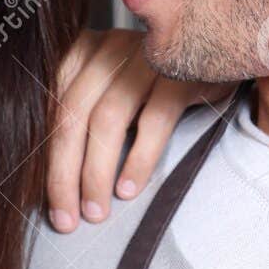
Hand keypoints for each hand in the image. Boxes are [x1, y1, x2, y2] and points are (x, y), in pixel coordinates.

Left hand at [46, 28, 231, 230]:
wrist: (220, 50)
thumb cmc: (160, 81)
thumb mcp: (116, 88)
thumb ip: (85, 115)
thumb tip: (57, 173)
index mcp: (84, 51)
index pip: (52, 111)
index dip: (48, 162)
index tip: (54, 207)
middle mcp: (109, 48)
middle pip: (72, 117)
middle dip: (65, 175)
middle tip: (67, 219)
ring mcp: (144, 57)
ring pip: (107, 120)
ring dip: (97, 174)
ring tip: (97, 211)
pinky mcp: (179, 72)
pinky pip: (153, 122)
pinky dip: (138, 160)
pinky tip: (129, 189)